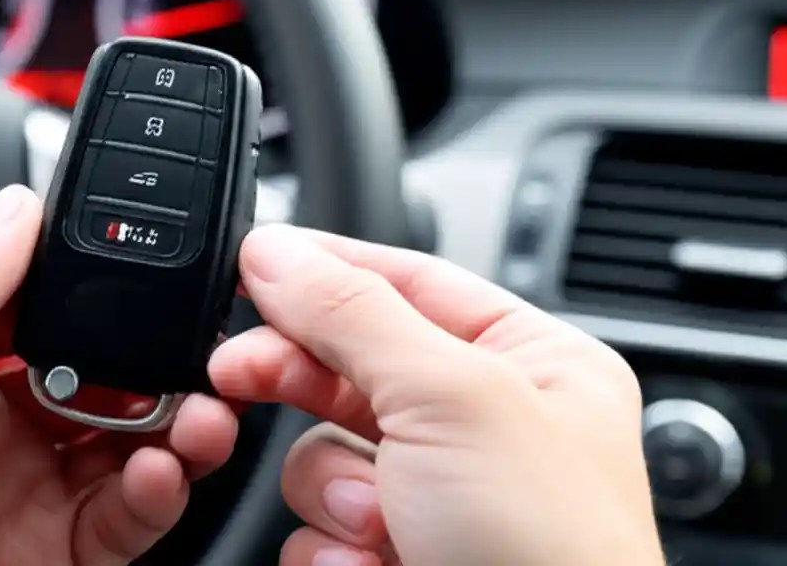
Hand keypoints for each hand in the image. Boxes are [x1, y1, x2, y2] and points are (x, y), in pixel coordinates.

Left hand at [0, 185, 237, 565]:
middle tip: (188, 344)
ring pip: (128, 440)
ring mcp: (24, 496)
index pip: (27, 301)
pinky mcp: (55, 558)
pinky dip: (159, 491)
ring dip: (175, 421)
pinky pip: (128, 515)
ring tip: (198, 414)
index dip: (85, 281)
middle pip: (93, 369)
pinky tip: (159, 472)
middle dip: (148, 353)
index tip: (139, 261)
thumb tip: (11, 213)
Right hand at [210, 225, 662, 565]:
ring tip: (372, 523)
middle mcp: (483, 425)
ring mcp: (435, 496)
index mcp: (529, 362)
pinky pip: (316, 525)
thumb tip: (278, 251)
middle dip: (296, 375)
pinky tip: (369, 562)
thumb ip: (354, 313)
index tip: (249, 261)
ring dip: (330, 491)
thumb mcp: (451, 400)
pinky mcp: (394, 555)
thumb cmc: (550, 556)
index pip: (407, 280)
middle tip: (236, 369)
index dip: (324, 267)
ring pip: (321, 451)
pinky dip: (329, 548)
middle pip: (350, 363)